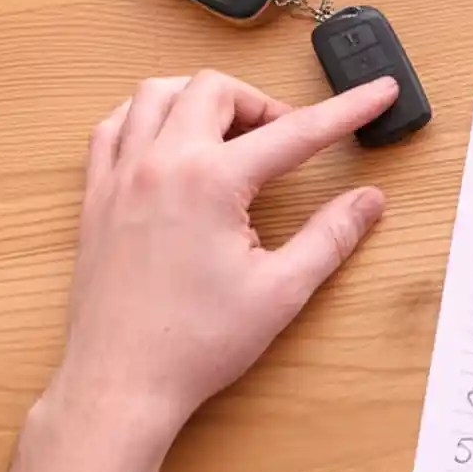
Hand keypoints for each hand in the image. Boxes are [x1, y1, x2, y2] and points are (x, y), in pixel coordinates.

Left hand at [51, 71, 398, 436]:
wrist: (121, 383)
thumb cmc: (195, 344)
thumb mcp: (280, 291)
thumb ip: (330, 236)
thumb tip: (368, 201)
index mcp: (212, 181)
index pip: (295, 131)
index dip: (345, 110)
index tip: (377, 93)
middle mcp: (161, 163)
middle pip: (215, 89)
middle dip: (260, 102)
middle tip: (284, 140)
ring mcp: (120, 176)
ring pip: (156, 93)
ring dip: (200, 98)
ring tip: (228, 133)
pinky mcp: (95, 197)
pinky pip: (112, 127)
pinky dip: (144, 118)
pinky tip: (167, 142)